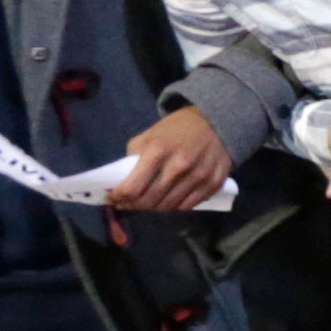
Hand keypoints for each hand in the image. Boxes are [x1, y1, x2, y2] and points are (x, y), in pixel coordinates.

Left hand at [105, 106, 231, 211]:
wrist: (216, 121)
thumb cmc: (176, 129)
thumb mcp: (149, 135)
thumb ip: (134, 157)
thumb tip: (122, 181)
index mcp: (158, 151)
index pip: (132, 188)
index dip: (119, 198)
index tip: (114, 198)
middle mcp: (179, 166)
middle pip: (149, 201)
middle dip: (134, 205)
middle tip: (129, 203)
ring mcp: (198, 176)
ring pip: (169, 206)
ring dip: (155, 208)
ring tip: (149, 202)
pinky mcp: (213, 183)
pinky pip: (188, 206)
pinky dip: (175, 206)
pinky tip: (170, 200)